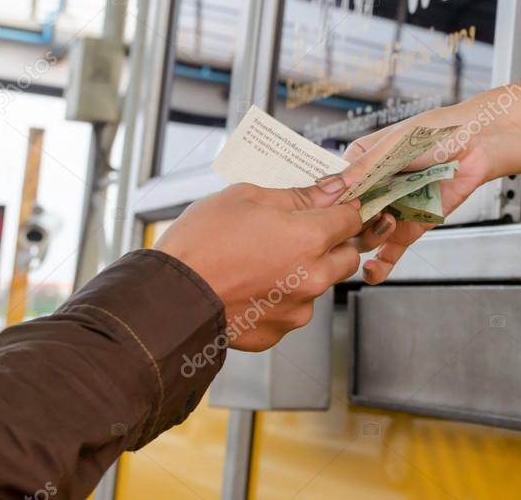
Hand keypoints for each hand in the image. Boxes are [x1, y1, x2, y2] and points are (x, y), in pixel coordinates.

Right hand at [155, 178, 393, 350]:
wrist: (168, 299)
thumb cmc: (199, 245)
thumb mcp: (245, 198)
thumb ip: (297, 196)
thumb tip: (331, 189)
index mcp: (309, 238)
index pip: (352, 220)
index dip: (346, 208)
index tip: (338, 204)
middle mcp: (312, 277)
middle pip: (348, 257)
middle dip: (334, 243)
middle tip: (302, 232)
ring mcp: (297, 309)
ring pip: (321, 285)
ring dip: (307, 272)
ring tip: (266, 261)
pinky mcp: (279, 331)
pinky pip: (294, 309)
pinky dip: (282, 298)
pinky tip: (253, 285)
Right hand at [343, 104, 496, 283]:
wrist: (477, 144)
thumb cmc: (437, 133)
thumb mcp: (393, 146)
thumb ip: (364, 168)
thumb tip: (334, 186)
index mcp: (362, 163)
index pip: (334, 189)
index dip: (326, 203)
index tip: (320, 214)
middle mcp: (373, 189)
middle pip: (347, 217)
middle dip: (346, 227)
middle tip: (350, 227)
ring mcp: (391, 209)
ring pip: (366, 236)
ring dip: (366, 241)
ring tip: (379, 231)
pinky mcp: (411, 227)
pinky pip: (391, 251)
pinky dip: (380, 264)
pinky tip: (371, 270)